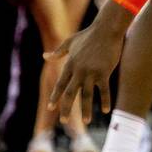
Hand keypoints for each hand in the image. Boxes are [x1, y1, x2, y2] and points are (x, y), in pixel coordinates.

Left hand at [46, 1, 131, 123]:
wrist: (106, 29)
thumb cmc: (89, 34)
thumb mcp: (70, 42)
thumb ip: (58, 52)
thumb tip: (44, 56)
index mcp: (70, 64)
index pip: (60, 84)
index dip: (55, 96)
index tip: (50, 108)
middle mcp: (79, 71)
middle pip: (71, 93)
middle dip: (66, 108)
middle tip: (64, 120)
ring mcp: (91, 72)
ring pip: (87, 95)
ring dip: (86, 110)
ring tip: (86, 121)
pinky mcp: (104, 73)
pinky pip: (104, 90)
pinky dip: (105, 101)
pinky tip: (106, 111)